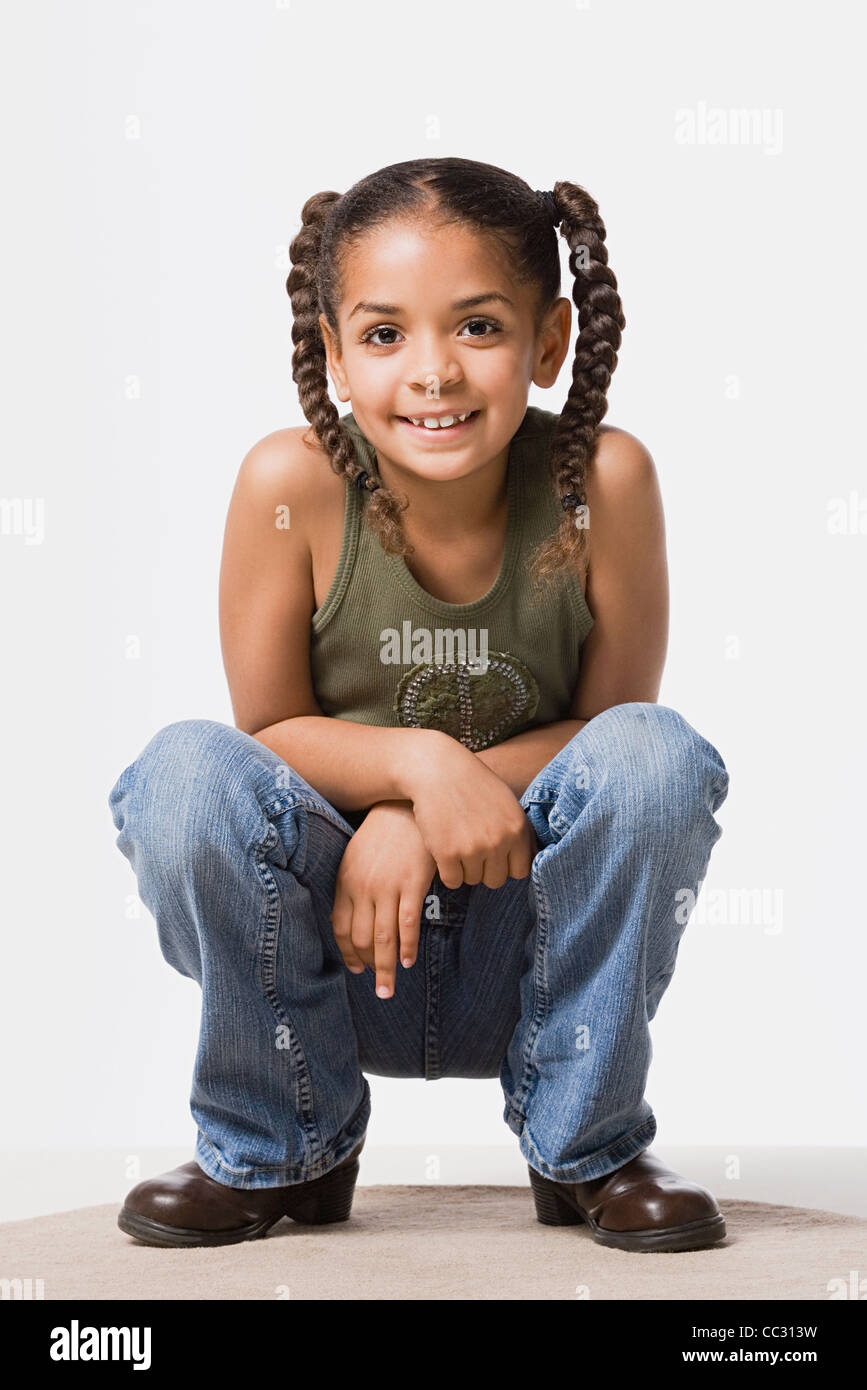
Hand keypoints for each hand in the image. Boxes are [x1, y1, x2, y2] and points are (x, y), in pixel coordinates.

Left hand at [329, 801, 436, 999]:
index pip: (341, 928)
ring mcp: (387, 886)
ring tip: (388, 989)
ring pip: (383, 939)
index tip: (357, 968)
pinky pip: (408, 923)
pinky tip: (408, 962)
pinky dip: (407, 947)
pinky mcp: (412, 883)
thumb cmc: (385, 832)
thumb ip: (352, 885)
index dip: (348, 953)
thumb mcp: (358, 856)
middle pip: (361, 939)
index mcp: (346, 881)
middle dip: (367, 967)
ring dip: (384, 969)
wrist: (408, 805)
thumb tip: (354, 916)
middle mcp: (362, 887)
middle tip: (377, 987)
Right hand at [404, 733, 538, 889]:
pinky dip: (448, 871)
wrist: (437, 770)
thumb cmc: (473, 785)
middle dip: (484, 870)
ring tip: (456, 842)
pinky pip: (453, 881)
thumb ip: (521, 832)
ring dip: (464, 868)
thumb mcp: (507, 803)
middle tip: (471, 849)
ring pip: (473, 880)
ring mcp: (473, 848)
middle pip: (496, 880)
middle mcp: (499, 840)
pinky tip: (444, 850)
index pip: (521, 871)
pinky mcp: (447, 853)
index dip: (506, 865)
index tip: (494, 855)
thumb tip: (532, 859)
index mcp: (517, 828)